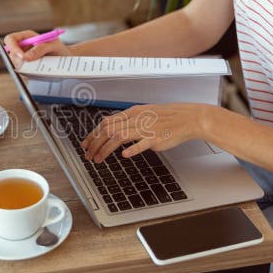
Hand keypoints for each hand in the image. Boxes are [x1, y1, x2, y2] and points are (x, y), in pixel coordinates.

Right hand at [3, 30, 71, 67]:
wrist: (65, 58)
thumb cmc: (59, 48)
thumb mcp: (53, 44)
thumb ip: (40, 48)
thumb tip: (26, 56)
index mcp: (26, 37)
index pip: (11, 40)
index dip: (12, 47)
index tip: (21, 56)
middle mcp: (23, 47)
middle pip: (10, 54)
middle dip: (18, 61)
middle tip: (29, 65)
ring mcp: (24, 59)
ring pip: (15, 64)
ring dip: (24, 68)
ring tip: (39, 66)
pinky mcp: (27, 68)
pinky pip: (22, 72)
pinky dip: (28, 74)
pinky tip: (38, 71)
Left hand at [81, 103, 210, 162]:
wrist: (186, 118)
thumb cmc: (166, 117)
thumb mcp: (143, 113)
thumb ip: (128, 120)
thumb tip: (111, 128)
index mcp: (132, 112)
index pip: (106, 122)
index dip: (93, 134)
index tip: (86, 144)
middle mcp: (136, 119)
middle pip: (109, 130)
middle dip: (95, 144)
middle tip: (88, 155)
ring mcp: (146, 129)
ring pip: (120, 136)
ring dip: (106, 149)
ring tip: (98, 159)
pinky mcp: (156, 138)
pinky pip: (142, 143)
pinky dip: (132, 149)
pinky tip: (124, 155)